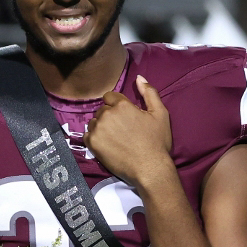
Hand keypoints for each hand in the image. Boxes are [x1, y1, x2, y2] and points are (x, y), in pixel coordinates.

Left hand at [84, 76, 173, 192]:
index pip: (110, 96)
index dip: (117, 105)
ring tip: (113, 138)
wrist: (149, 168)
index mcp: (122, 105)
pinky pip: (87, 135)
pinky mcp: (92, 144)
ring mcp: (98, 129)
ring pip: (94, 122)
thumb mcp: (160, 113)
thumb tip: (138, 78)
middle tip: (121, 130)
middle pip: (102, 109)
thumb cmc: (157, 141)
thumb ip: (149, 93)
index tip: (124, 116)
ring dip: (101, 126)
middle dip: (109, 116)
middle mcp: (107, 114)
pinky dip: (94, 138)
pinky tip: (106, 145)